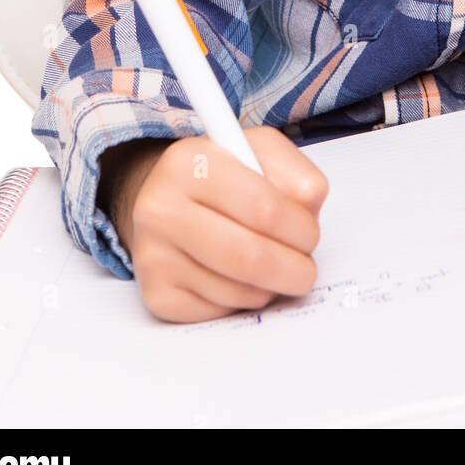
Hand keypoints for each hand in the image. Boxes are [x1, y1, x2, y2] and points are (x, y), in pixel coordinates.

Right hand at [109, 127, 328, 322]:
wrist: (167, 202)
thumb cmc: (222, 178)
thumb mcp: (260, 152)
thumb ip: (295, 173)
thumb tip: (307, 212)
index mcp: (189, 162)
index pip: (263, 207)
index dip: (300, 228)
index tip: (310, 233)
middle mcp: (161, 208)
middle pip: (249, 257)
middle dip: (293, 269)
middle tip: (305, 269)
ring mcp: (153, 256)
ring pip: (239, 291)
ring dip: (270, 286)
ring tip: (269, 264)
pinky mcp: (158, 295)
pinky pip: (221, 312)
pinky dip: (244, 300)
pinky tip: (238, 276)